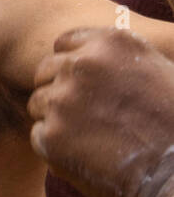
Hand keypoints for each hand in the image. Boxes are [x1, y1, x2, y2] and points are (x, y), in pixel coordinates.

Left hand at [28, 27, 173, 196]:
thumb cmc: (173, 123)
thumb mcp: (155, 69)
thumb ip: (113, 57)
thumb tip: (80, 54)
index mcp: (110, 43)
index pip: (64, 44)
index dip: (72, 66)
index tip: (87, 85)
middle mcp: (82, 65)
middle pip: (44, 72)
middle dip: (59, 90)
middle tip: (89, 116)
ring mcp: (63, 100)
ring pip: (37, 103)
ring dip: (55, 118)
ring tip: (93, 136)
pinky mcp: (50, 135)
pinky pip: (38, 134)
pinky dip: (54, 146)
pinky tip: (87, 154)